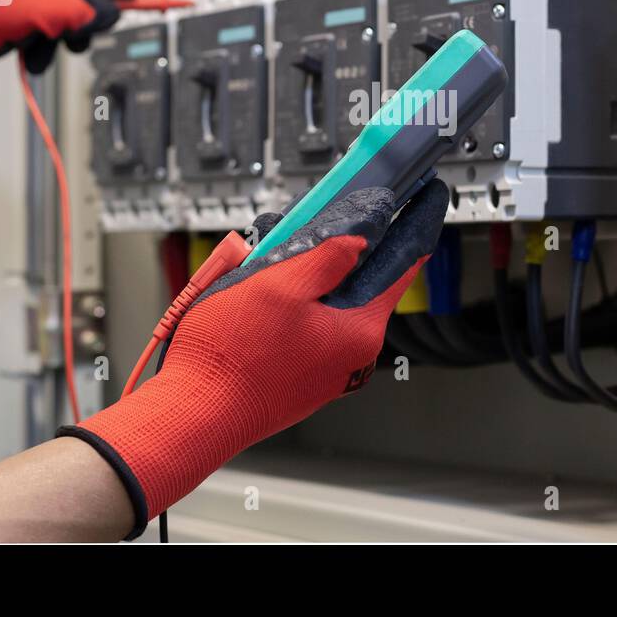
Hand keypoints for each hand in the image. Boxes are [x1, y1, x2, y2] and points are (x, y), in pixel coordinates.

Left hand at [0, 0, 134, 106]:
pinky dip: (23, 34)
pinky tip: (10, 48)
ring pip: (41, 4)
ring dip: (45, 33)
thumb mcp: (26, 13)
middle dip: (70, 17)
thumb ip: (74, 11)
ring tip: (34, 54)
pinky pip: (19, 14)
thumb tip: (106, 11)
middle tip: (78, 40)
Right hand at [62, 178, 449, 536]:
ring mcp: (324, 370)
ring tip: (261, 265)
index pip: (401, 267)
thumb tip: (359, 240)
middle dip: (333, 250)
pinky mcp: (298, 378)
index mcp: (360, 331)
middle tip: (308, 226)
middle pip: (357, 282)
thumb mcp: (280, 285)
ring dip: (301, 277)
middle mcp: (351, 355)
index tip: (425, 201)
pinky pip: (304, 327)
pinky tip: (254, 296)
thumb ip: (327, 257)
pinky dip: (287, 304)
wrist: (192, 415)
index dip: (412, 226)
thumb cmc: (230, 358)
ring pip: (324, 304)